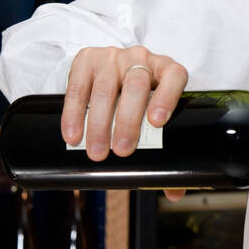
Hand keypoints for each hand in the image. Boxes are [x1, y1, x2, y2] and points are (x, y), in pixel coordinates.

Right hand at [62, 45, 189, 200]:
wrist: (111, 67)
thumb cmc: (139, 97)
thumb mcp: (155, 113)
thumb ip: (166, 148)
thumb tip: (174, 191)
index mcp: (166, 69)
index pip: (173, 76)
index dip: (167, 97)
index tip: (157, 122)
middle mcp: (141, 59)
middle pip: (136, 86)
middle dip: (128, 121)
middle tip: (122, 151)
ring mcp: (112, 57)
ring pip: (106, 89)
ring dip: (99, 123)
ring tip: (96, 151)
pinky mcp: (86, 59)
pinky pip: (78, 87)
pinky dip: (74, 114)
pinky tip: (73, 135)